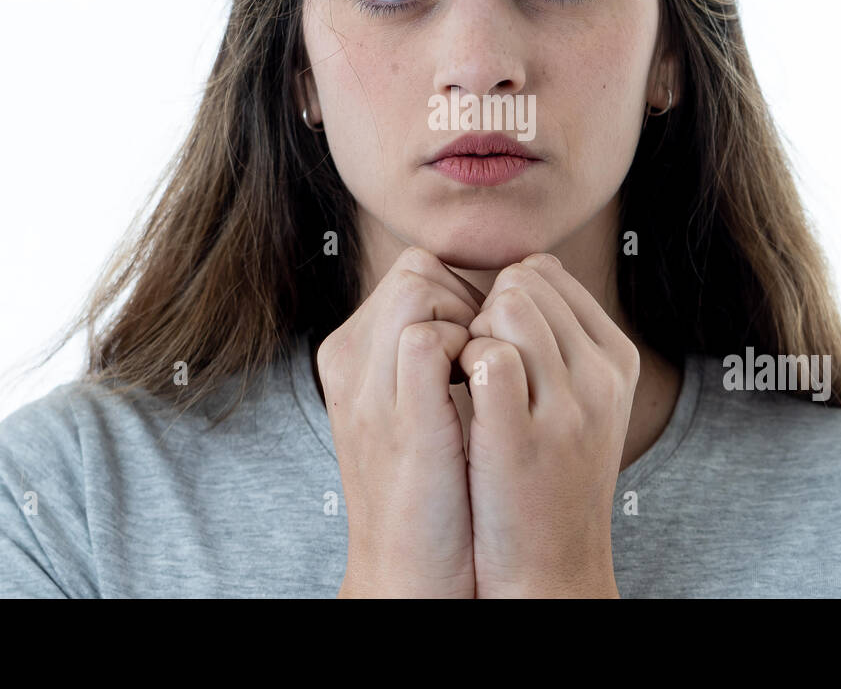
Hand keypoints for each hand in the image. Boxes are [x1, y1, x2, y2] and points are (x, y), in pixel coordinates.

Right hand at [320, 245, 483, 597]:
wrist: (409, 572)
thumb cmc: (432, 492)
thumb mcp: (418, 408)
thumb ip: (432, 355)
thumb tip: (483, 306)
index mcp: (352, 354)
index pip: (411, 271)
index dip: (459, 291)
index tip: (487, 337)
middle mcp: (349, 360)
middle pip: (414, 268)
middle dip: (466, 296)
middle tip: (491, 349)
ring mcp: (367, 384)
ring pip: (418, 285)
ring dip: (470, 316)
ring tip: (487, 367)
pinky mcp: (396, 412)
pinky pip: (426, 334)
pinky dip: (468, 346)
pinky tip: (486, 386)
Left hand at [457, 253, 638, 596]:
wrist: (546, 569)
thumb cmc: (546, 478)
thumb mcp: (579, 401)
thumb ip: (560, 338)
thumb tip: (522, 271)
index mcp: (616, 358)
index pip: (548, 272)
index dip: (503, 295)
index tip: (494, 338)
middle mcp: (603, 375)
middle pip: (524, 281)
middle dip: (486, 309)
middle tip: (477, 361)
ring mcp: (568, 405)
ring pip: (508, 305)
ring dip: (472, 332)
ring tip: (468, 379)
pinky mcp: (522, 434)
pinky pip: (487, 353)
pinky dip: (461, 363)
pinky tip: (457, 396)